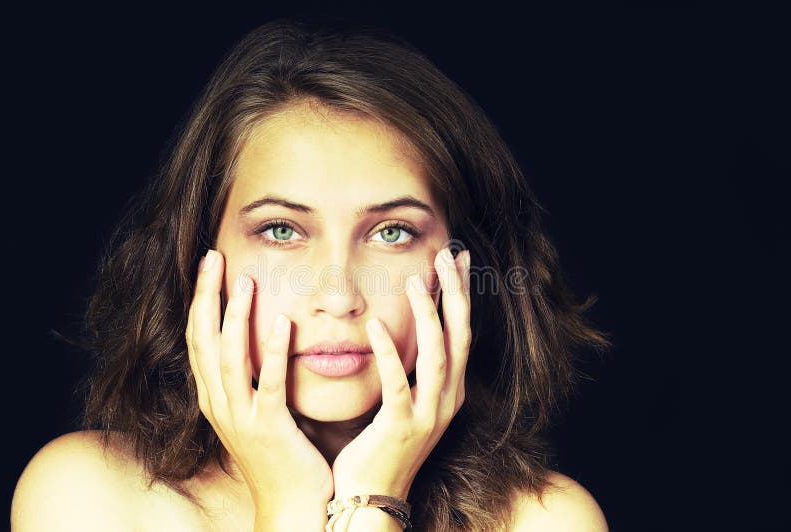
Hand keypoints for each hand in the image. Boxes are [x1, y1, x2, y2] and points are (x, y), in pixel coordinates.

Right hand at [185, 250, 332, 527]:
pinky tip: (282, 321)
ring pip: (230, 358)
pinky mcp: (269, 428)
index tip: (210, 267)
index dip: (202, 301)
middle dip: (208, 297)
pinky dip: (274, 350)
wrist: (293, 506)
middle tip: (215, 257)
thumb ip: (254, 379)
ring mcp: (241, 418)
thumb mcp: (258, 413)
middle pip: (204, 341)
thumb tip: (263, 338)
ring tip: (245, 280)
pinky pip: (269, 383)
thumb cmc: (281, 457)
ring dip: (236, 316)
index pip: (199, 340)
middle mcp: (220, 405)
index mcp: (216, 399)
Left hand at [331, 247, 471, 499]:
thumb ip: (408, 369)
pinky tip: (377, 324)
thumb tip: (396, 327)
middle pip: (459, 336)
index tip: (459, 260)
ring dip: (429, 315)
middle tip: (448, 255)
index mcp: (450, 391)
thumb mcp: (405, 403)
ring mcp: (428, 414)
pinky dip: (389, 352)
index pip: (462, 333)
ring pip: (438, 355)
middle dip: (456, 293)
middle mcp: (447, 400)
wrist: (372, 496)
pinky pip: (398, 382)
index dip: (462, 295)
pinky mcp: (401, 426)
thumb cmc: (382, 446)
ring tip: (416, 281)